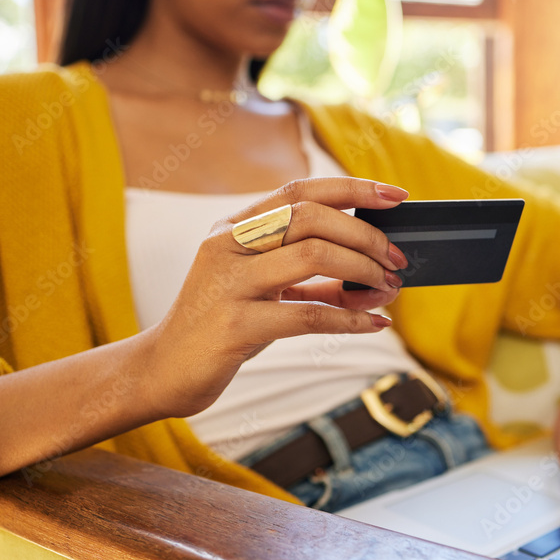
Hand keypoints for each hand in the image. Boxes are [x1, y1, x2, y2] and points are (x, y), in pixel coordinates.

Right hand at [140, 177, 409, 418]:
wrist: (163, 371)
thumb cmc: (222, 325)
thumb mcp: (266, 291)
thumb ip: (314, 280)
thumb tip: (377, 280)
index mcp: (234, 226)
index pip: (300, 190)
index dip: (352, 188)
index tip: (395, 196)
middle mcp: (228, 245)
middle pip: (311, 217)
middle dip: (365, 236)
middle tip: (397, 260)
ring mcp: (228, 283)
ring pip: (312, 255)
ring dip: (363, 270)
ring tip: (388, 288)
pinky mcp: (234, 326)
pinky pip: (307, 315)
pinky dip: (350, 319)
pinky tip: (375, 325)